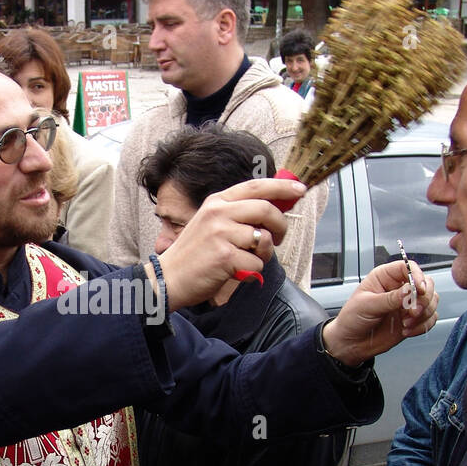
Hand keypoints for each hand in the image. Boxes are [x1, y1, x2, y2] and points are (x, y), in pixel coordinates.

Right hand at [153, 176, 305, 309]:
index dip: (282, 187)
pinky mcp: (225, 257)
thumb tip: (272, 210)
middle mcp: (218, 213)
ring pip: (263, 239)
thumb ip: (237, 214)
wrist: (167, 279)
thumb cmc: (193, 255)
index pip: (256, 186)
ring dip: (263, 253)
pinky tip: (236, 272)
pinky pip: (256, 263)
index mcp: (216, 202)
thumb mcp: (210, 224)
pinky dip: (252, 272)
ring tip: (247, 259)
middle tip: (278, 237)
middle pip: (266, 209)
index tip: (299, 190)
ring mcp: (221, 234)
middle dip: (281, 225)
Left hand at [322, 260, 438, 365]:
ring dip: (423, 314)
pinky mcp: (412, 319)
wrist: (351, 343)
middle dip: (424, 299)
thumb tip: (408, 290)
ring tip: (406, 324)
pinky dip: (423, 325)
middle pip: (426, 283)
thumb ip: (389, 298)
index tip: (419, 289)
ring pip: (431, 301)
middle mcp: (399, 288)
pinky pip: (430, 318)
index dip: (417, 276)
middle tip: (413, 312)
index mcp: (385, 277)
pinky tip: (407, 331)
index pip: (408, 267)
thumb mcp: (367, 306)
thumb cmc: (352, 319)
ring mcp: (408, 304)